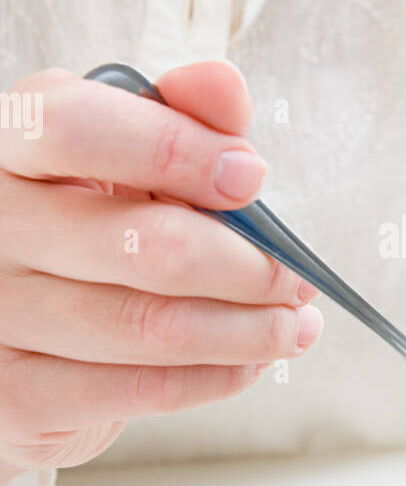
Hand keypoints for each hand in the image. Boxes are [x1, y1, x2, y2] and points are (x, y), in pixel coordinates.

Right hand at [0, 63, 322, 480]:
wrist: (13, 335)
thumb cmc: (86, 225)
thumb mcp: (123, 155)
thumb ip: (176, 114)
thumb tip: (223, 87)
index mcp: (6, 142)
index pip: (75, 129)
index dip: (174, 149)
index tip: (250, 176)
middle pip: (143, 244)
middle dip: (248, 266)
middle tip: (297, 277)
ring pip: (152, 326)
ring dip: (247, 330)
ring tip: (291, 325)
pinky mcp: (14, 398)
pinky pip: (142, 389)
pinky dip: (217, 375)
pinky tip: (250, 360)